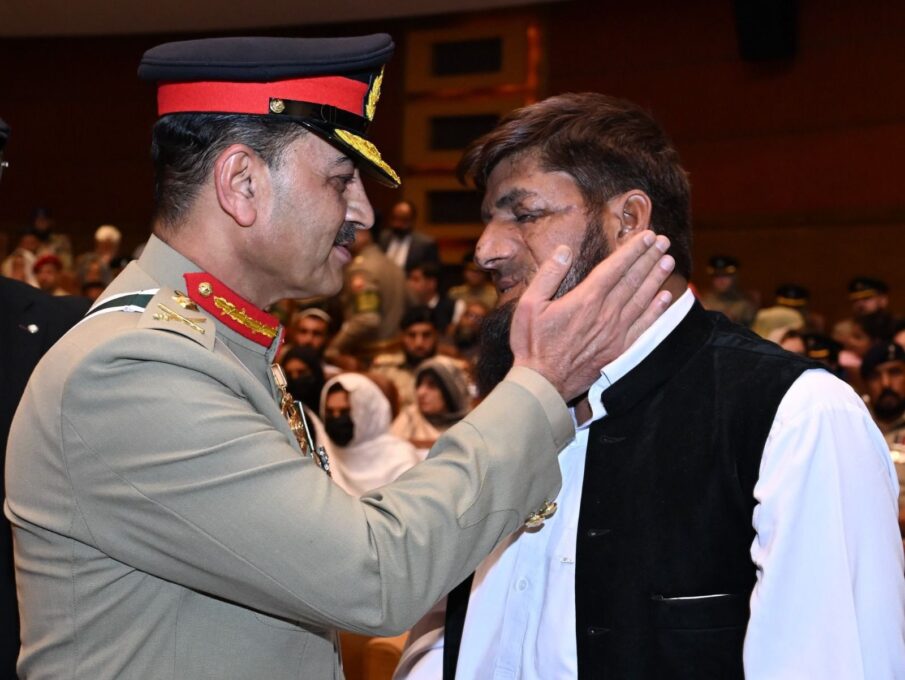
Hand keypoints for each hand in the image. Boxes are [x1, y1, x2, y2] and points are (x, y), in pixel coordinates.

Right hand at [510, 230, 674, 400]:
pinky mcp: (620, 350)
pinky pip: (644, 326)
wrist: (543, 383)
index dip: (633, 250)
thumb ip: (548, 275)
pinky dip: (657, 310)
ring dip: (656, 278)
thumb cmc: (532, 343)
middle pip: (633, 279)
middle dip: (649, 257)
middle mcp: (606, 313)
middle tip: (663, 242)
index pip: (615, 267)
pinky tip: (665, 297)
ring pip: (642, 299)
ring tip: (668, 261)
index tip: (647, 236)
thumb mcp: (529, 304)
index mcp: (586, 298)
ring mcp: (616, 332)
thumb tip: (564, 250)